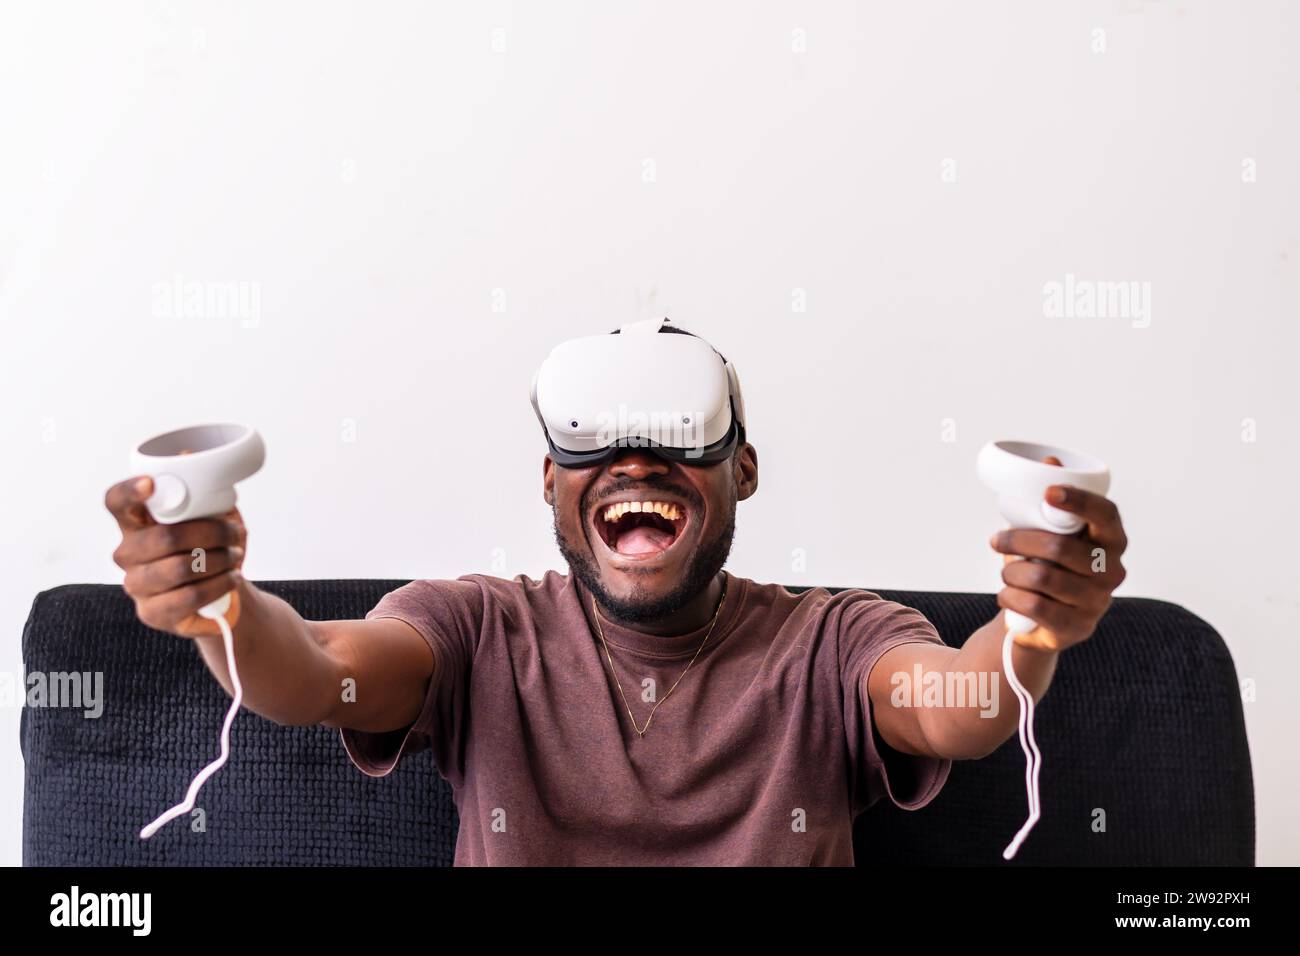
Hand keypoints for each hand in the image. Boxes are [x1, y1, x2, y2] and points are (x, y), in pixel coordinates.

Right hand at [105, 475, 247, 637]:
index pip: (116, 502)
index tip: (151, 483)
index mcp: (136, 523)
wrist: (224, 594)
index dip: (129, 492)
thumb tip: (188, 454)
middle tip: (235, 533)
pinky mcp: (152, 613)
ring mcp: (136, 585)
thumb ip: (200, 490)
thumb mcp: (212, 516)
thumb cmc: (212, 549)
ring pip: (179, 567)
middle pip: (162, 537)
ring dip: (218, 559)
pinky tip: (233, 577)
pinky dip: (219, 584)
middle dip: (209, 533)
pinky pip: (188, 596)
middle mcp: (128, 553)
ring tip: (236, 555)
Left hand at [988, 456, 1127, 650]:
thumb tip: (1050, 460)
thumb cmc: (1048, 564)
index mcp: (1112, 540)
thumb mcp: (1049, 532)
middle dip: (1019, 540)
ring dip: (1011, 572)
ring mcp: (1098, 602)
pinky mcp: (1077, 627)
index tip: (1049, 493)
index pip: (1106, 515)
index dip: (1079, 501)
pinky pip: (1035, 607)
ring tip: (1004, 571)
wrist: (1042, 620)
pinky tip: (1006, 593)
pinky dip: (1011, 597)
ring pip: (1043, 577)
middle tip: (996, 539)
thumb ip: (1050, 501)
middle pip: (1061, 547)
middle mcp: (1113, 571)